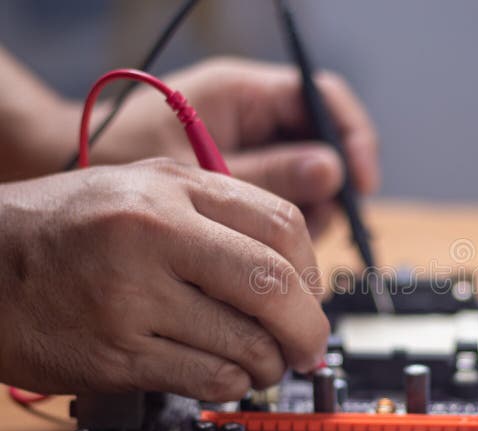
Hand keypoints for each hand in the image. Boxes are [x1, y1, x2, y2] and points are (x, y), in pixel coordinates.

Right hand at [0, 158, 328, 400]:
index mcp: (172, 188)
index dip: (313, 270)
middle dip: (308, 326)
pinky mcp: (117, 354)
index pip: (282, 226)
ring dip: (270, 362)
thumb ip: (219, 214)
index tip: (311, 295)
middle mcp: (156, 235)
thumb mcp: (146, 187)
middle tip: (309, 343)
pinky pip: (208, 377)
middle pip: (274, 286)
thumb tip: (295, 270)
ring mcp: (133, 297)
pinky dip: (233, 383)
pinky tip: (226, 374)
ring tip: (263, 361)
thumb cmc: (68, 226)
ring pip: (245, 342)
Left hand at [92, 57, 379, 237]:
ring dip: (311, 214)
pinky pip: (284, 199)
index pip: (322, 97)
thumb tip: (331, 174)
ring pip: (309, 177)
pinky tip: (269, 251)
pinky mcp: (243, 178)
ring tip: (286, 247)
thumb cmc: (117, 159)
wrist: (76, 180)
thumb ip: (267, 174)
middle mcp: (252, 116)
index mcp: (241, 93)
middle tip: (321, 228)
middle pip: (323, 143)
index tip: (363, 182)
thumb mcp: (197, 172)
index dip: (353, 137)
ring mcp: (249, 148)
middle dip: (331, 190)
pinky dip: (287, 227)